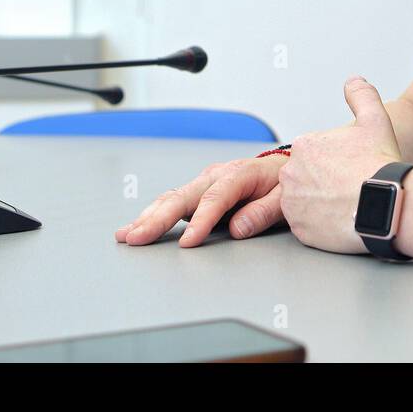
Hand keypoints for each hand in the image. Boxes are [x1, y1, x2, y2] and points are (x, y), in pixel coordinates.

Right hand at [114, 153, 288, 247]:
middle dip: (158, 219)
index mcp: (240, 174)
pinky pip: (172, 202)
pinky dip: (152, 215)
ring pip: (172, 199)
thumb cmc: (284, 183)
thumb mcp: (285, 197)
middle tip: (138, 238)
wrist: (284, 168)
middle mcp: (216, 175)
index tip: (188, 243)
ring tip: (127, 235)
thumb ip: (263, 212)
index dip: (202, 221)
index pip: (216, 198)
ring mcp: (204, 182)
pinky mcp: (198, 191)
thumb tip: (237, 229)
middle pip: (183, 197)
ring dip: (148, 217)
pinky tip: (136, 227)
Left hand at [279, 76, 402, 253]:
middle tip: (349, 187)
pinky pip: (306, 226)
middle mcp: (290, 174)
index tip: (349, 168)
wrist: (386, 204)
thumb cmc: (379, 165)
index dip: (334, 162)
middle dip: (324, 182)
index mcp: (304, 146)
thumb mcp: (375, 119)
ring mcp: (292, 204)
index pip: (313, 154)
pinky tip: (342, 219)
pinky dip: (321, 224)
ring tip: (347, 204)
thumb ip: (361, 96)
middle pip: (305, 177)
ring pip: (304, 201)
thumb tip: (353, 81)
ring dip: (320, 203)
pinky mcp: (299, 230)